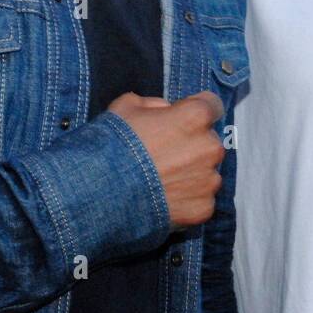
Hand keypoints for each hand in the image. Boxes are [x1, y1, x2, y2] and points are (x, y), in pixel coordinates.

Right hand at [109, 91, 224, 227]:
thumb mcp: (128, 106)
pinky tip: (163, 198)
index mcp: (195, 117)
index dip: (196, 110)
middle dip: (192, 144)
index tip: (184, 118)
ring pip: (207, 172)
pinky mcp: (203, 208)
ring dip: (192, 173)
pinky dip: (186, 199)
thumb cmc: (113, 145)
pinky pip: (200, 198)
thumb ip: (156, 105)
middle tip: (164, 155)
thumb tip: (167, 111)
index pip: (212, 105)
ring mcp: (208, 180)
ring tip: (161, 180)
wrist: (100, 194)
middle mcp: (210, 147)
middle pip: (209, 141)